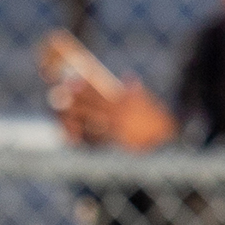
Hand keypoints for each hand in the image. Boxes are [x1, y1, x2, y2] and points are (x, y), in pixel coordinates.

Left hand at [52, 77, 175, 151]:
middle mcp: (118, 116)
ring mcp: (114, 132)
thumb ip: (137, 92)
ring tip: (60, 112)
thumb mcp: (150, 104)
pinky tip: (69, 133)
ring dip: (72, 117)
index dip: (83, 86)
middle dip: (73, 100)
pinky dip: (79, 136)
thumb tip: (128, 76)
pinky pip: (91, 141)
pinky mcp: (111, 147)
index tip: (71, 82)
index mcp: (125, 103)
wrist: (166, 147)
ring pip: (87, 122)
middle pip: (89, 105)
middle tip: (58, 95)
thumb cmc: (158, 124)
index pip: (100, 91)